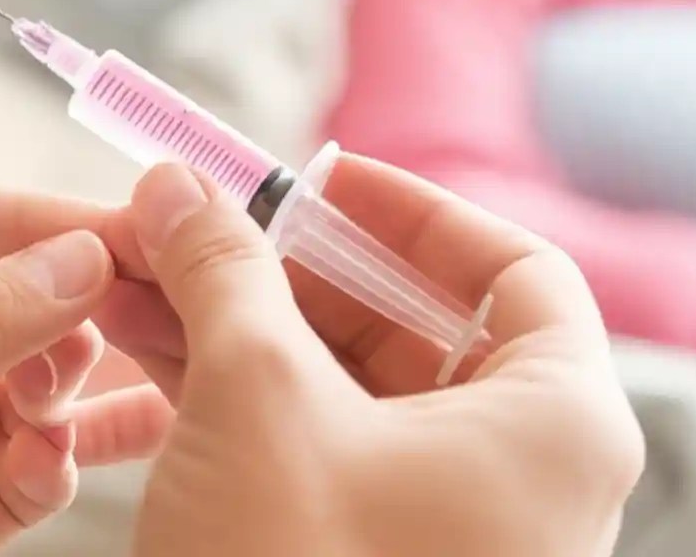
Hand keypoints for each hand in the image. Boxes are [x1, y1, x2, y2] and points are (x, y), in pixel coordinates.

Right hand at [95, 159, 644, 555]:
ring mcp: (438, 522)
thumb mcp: (257, 398)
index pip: (511, 268)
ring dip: (244, 321)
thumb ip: (226, 272)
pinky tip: (153, 349)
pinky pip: (311, 443)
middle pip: (407, 320)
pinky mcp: (365, 555)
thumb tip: (182, 185)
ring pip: (343, 383)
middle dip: (286, 265)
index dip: (409, 211)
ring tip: (146, 273)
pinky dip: (239, 389)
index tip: (316, 177)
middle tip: (196, 226)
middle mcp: (512, 473)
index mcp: (549, 424)